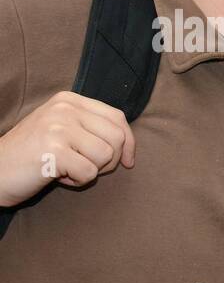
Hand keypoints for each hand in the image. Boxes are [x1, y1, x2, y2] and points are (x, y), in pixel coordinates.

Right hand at [0, 91, 135, 207]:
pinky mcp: (53, 150)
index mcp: (69, 100)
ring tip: (68, 169)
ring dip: (92, 171)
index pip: (117, 117)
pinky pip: (89, 173)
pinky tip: (58, 176)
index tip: (128, 162)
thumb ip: (93, 128)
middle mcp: (64, 109)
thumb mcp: (63, 130)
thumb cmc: (34, 154)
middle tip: (87, 166)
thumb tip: (130, 147)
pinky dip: (79, 181)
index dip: (129, 142)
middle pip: (117, 137)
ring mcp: (58, 127)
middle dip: (111, 160)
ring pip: (106, 155)